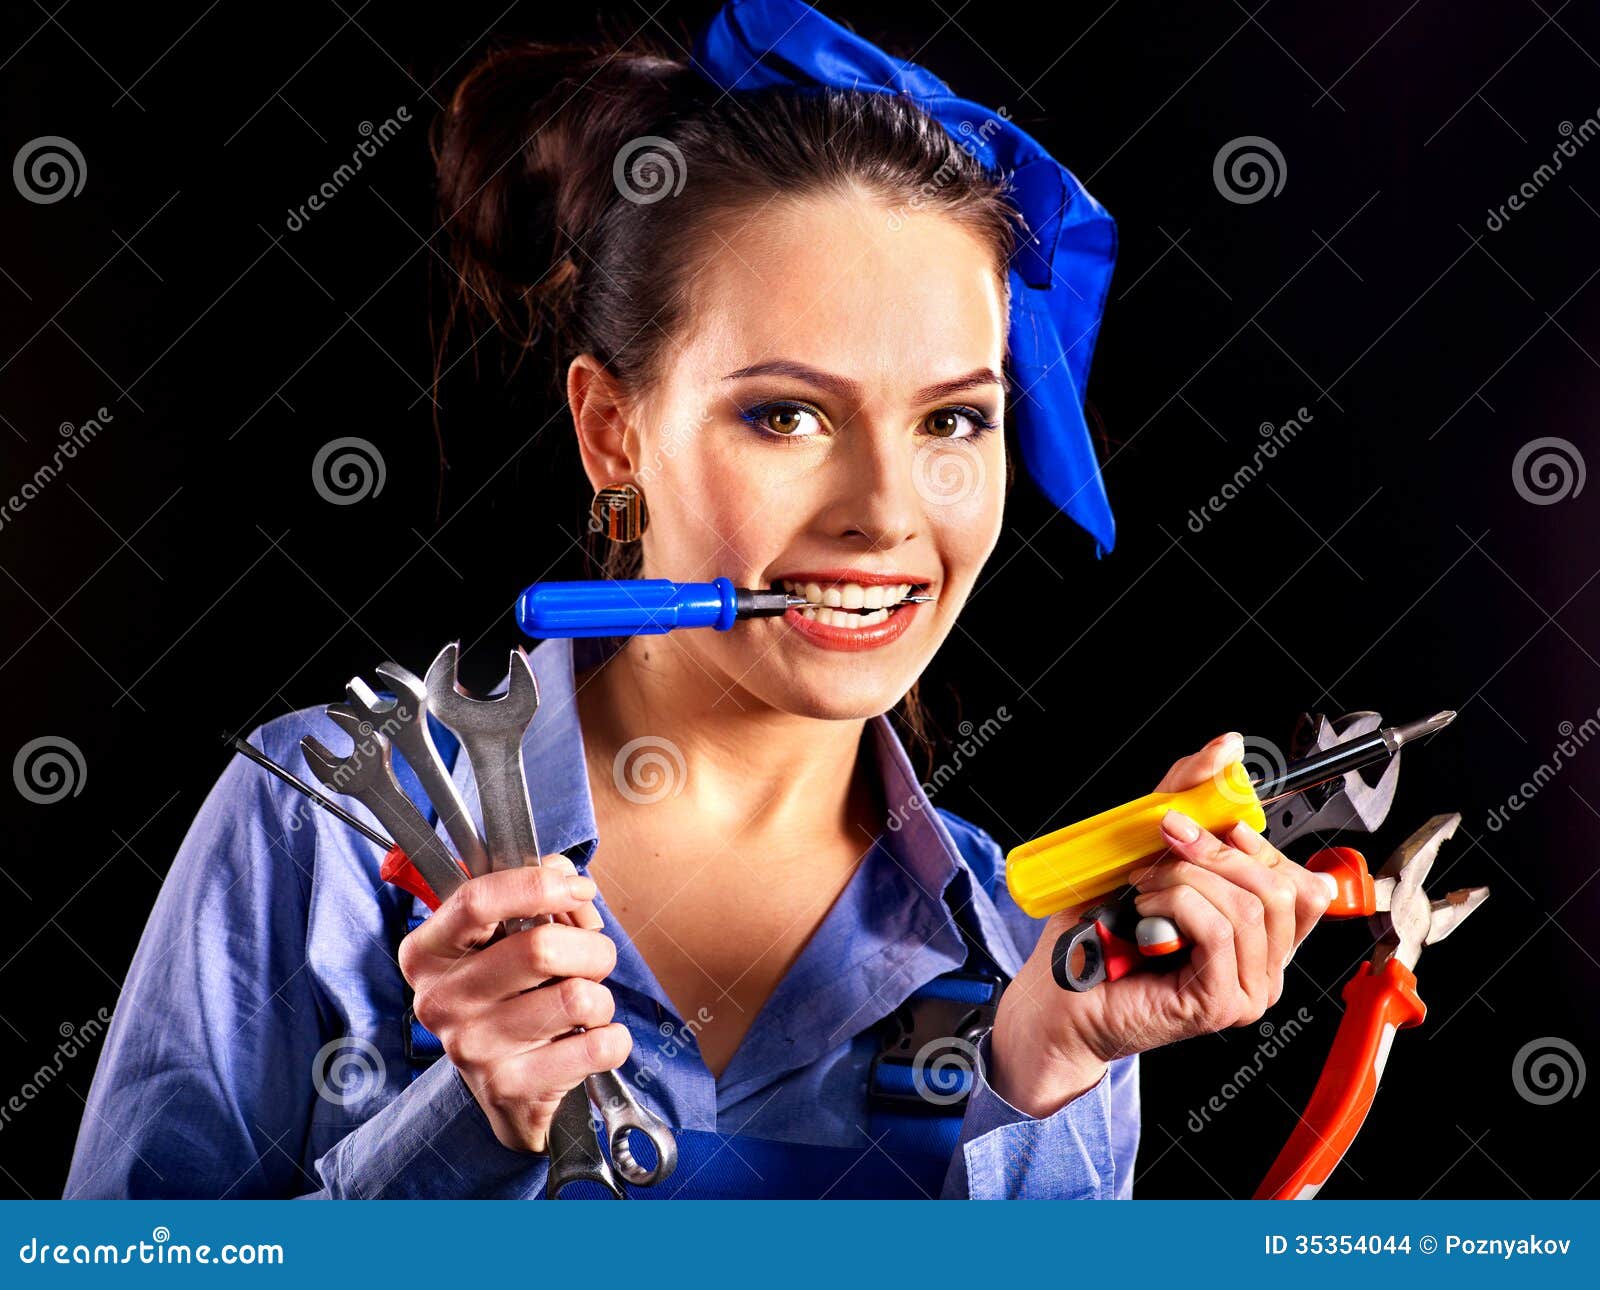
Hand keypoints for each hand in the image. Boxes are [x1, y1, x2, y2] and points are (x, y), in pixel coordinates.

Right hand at [397, 854, 631, 1152]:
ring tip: (584, 1008)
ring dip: (600, 997)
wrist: (507, 1092)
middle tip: (593, 959)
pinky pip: (598, 1046)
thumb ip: (533, 893)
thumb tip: (563, 872)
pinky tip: (590, 1041)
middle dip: (591, 947)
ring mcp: (472, 1048)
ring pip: (577, 997)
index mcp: (429, 952)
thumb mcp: (505, 940)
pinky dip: (613, 1039)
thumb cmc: (510, 998)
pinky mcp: (510, 1088)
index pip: (477, 900)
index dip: (539, 885)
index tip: (578, 889)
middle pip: (541, 948)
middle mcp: (441, 1000)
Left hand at [987, 732, 1335, 1116]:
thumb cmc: (1099, 931)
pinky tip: (1143, 910)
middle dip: (1217, 849)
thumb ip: (1189, 798)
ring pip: (1250, 905)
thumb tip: (1228, 746)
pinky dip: (1176, 904)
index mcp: (1260, 936)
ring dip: (1186, 877)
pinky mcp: (1220, 1004)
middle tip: (1164, 837)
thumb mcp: (1149, 848)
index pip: (1303, 882)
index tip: (1202, 823)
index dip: (1257, 842)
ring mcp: (1248, 990)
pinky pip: (1219, 930)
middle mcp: (1264, 967)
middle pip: (1281, 886)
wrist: (1058, 995)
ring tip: (1141, 884)